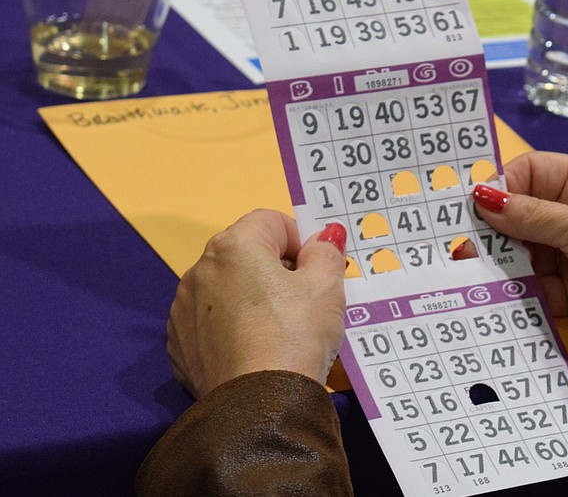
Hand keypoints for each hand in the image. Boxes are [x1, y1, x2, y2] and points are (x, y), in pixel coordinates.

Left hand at [167, 209, 347, 398]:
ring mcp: (184, 309)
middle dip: (276, 270)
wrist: (260, 407)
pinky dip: (231, 329)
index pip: (272, 221)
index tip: (316, 271)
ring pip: (226, 289)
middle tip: (304, 301)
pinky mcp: (180, 344)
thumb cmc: (295, 337)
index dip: (300, 242)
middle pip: (246, 254)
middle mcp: (200, 270)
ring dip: (252, 298)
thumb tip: (326, 236)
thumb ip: (326, 252)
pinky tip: (254, 350)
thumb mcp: (326, 288)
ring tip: (279, 331)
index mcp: (234, 246)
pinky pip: (210, 323)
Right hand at [472, 152, 567, 374]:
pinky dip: (515, 288)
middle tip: (465, 242)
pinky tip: (494, 291)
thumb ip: (532, 216)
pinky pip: (532, 285)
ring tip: (473, 267)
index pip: (535, 172)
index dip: (505, 184)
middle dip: (496, 227)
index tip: (476, 204)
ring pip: (523, 250)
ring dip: (501, 259)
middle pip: (523, 213)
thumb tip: (481, 197)